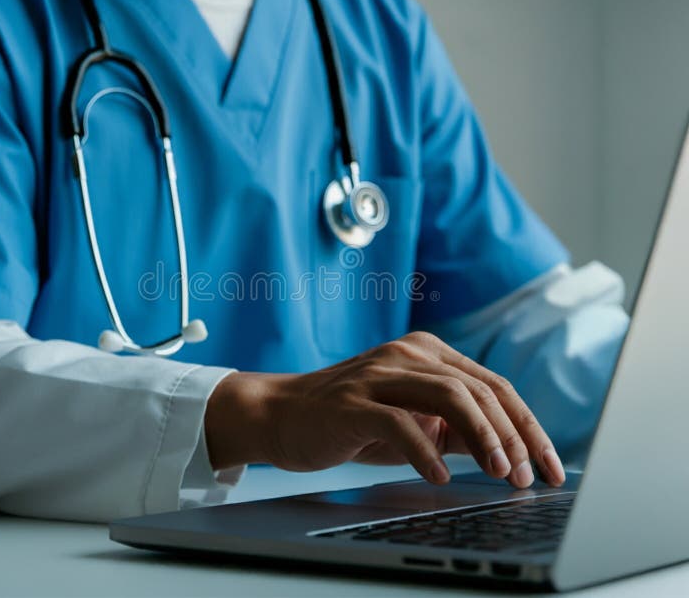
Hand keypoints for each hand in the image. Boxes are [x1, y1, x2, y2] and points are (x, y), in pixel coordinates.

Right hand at [204, 331, 565, 487]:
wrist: (281, 414)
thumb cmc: (349, 421)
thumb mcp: (412, 422)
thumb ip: (455, 429)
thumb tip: (509, 452)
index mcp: (427, 353)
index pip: (492, 385)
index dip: (527, 426)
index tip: (550, 465)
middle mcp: (407, 355)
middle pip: (478, 389)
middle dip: (515, 436)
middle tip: (529, 477)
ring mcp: (378, 375)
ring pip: (449, 395)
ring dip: (483, 437)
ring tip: (501, 474)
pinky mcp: (351, 402)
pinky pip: (398, 422)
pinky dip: (426, 451)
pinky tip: (439, 476)